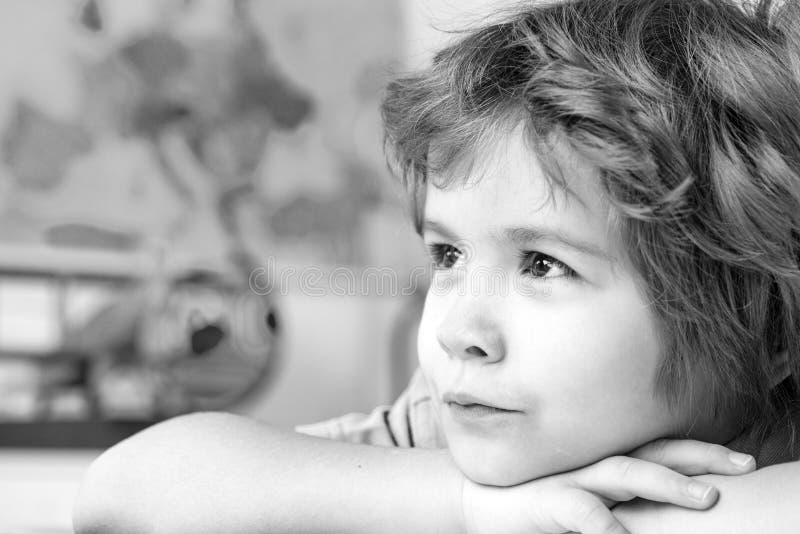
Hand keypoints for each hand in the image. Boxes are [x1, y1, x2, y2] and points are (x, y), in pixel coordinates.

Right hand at [461, 439, 755, 533]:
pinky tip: (619, 531)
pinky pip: (578, 509)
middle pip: (654, 454)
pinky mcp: (546, 500)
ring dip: (665, 481)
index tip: (743, 460)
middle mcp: (596, 463)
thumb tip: (661, 495)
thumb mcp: (586, 491)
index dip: (702, 452)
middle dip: (699, 459)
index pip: (661, 449)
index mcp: (608, 461)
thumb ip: (620, 491)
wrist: (481, 500)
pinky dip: (601, 519)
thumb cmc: (540, 498)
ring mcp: (572, 478)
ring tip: (702, 496)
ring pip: (624, 473)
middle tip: (740, 466)